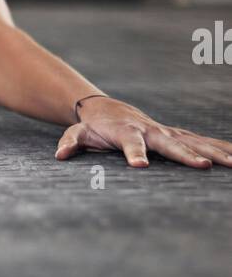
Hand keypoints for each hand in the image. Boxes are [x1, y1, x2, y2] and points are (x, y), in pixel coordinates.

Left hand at [55, 97, 231, 169]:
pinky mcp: (176, 135)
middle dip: (187, 156)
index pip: (130, 143)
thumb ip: (69, 142)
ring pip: (193, 142)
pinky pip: (200, 141)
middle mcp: (150, 130)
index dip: (134, 153)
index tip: (140, 166)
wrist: (106, 109)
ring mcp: (166, 132)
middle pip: (170, 144)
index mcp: (126, 131)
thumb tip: (59, 154)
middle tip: (203, 167)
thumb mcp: (77, 133)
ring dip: (213, 152)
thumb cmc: (92, 126)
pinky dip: (219, 147)